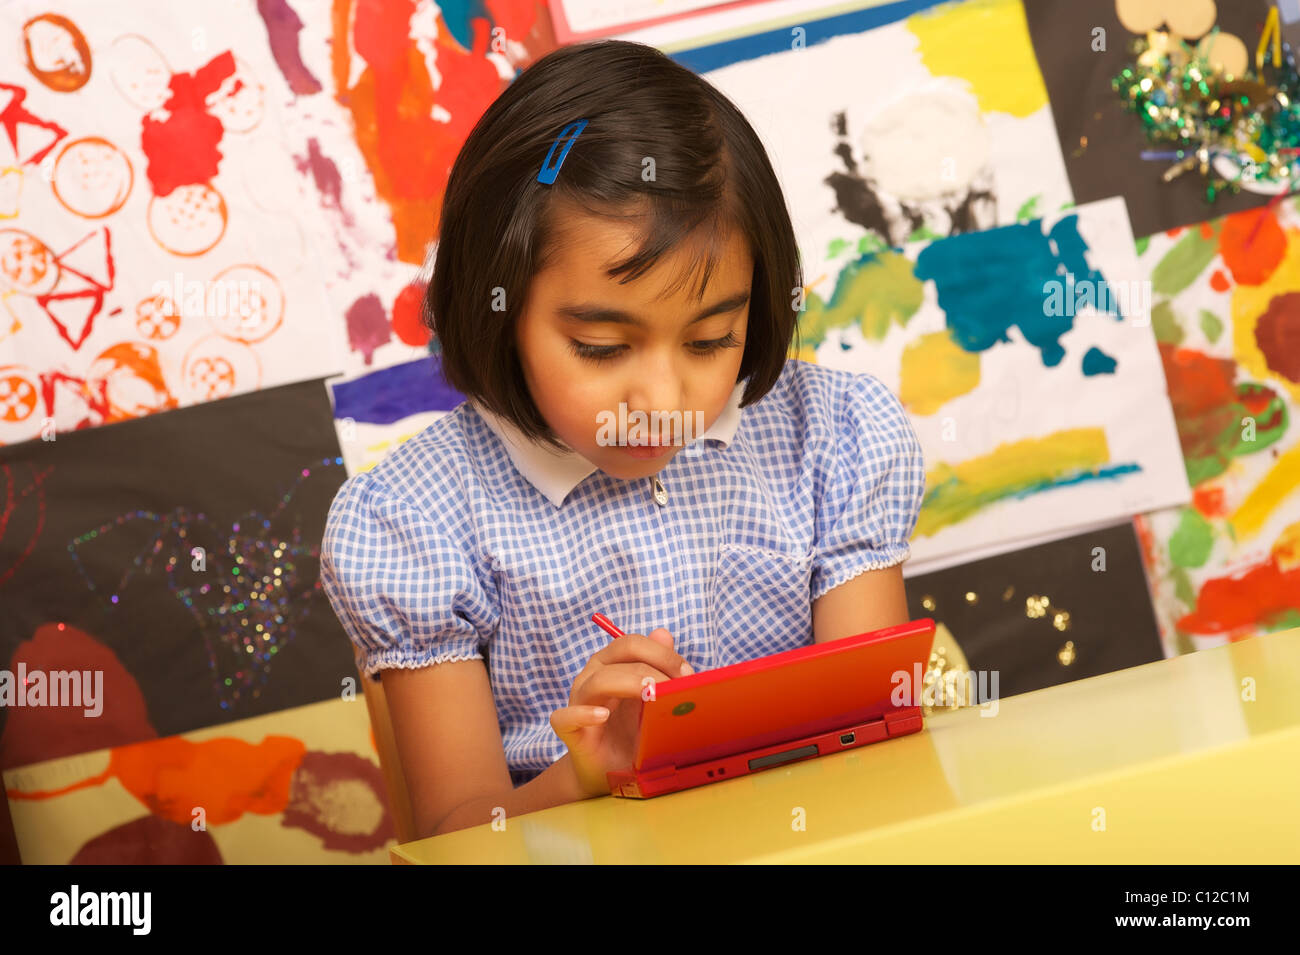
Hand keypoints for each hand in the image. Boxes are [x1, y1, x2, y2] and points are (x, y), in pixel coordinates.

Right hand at [550, 627, 693, 797]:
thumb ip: (658, 668)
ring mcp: (578, 700)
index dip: (663, 654)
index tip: (687, 675)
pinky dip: (584, 714)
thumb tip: (664, 633)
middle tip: (678, 687)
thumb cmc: (632, 732)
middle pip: (621, 652)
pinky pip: (566, 717)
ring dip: (631, 684)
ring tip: (653, 697)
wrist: (609, 770)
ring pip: (598, 680)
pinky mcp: (568, 729)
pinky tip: (603, 716)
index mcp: (612, 663)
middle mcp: (593, 675)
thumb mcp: (651, 701)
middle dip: (655, 665)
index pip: (634, 643)